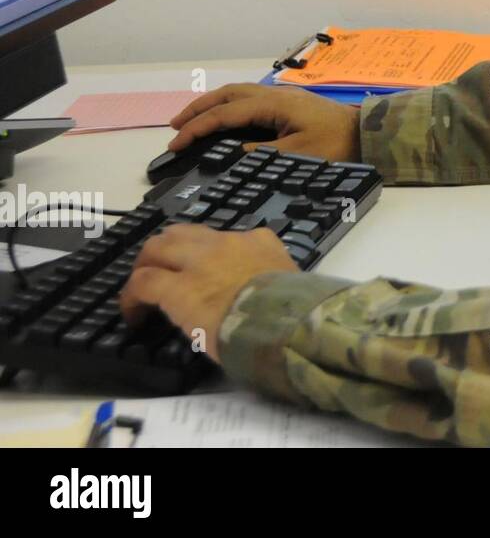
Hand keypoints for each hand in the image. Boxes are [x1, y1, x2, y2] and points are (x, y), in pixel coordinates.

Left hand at [119, 224, 298, 364]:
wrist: (286, 319)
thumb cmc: (294, 307)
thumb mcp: (291, 282)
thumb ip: (274, 280)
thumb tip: (267, 297)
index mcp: (259, 242)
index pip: (225, 238)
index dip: (207, 253)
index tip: (203, 271)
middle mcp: (225, 243)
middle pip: (183, 234)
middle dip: (167, 249)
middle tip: (160, 270)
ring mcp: (198, 262)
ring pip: (158, 247)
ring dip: (148, 264)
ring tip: (141, 286)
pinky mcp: (176, 288)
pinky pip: (142, 283)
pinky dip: (132, 296)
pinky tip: (134, 314)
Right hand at [168, 82, 361, 159]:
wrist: (366, 132)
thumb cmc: (337, 144)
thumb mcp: (299, 154)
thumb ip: (263, 152)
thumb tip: (234, 152)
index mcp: (273, 105)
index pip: (225, 115)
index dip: (198, 128)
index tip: (176, 143)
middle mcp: (273, 95)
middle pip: (226, 96)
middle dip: (198, 110)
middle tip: (175, 127)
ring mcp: (281, 96)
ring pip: (237, 93)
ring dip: (212, 104)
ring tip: (192, 120)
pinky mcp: (288, 102)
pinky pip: (248, 98)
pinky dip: (229, 105)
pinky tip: (225, 117)